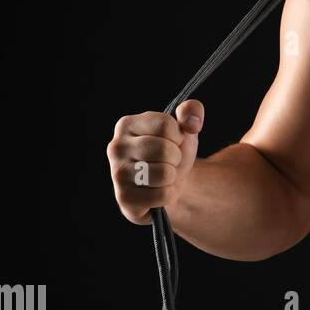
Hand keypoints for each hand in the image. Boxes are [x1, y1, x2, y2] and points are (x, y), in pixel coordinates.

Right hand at [106, 99, 203, 223]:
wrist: (170, 182)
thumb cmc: (174, 149)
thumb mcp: (184, 126)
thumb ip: (192, 110)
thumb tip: (193, 123)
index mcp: (127, 124)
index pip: (165, 125)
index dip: (178, 136)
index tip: (173, 141)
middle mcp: (116, 147)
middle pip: (164, 149)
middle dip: (176, 157)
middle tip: (169, 161)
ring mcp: (117, 174)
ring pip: (164, 173)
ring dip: (173, 176)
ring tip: (164, 175)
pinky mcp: (124, 199)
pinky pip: (163, 195)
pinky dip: (169, 194)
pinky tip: (158, 190)